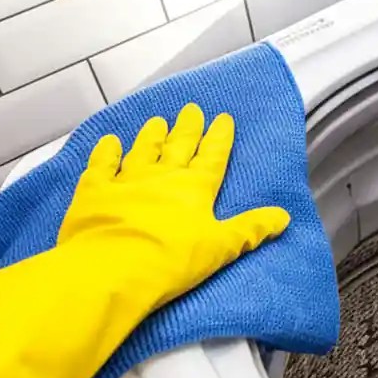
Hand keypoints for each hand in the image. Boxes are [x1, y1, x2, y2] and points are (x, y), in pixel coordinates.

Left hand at [58, 103, 289, 308]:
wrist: (112, 268)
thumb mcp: (221, 248)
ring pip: (143, 150)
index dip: (219, 138)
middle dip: (188, 128)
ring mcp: (126, 181)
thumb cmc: (171, 260)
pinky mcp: (94, 192)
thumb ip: (251, 229)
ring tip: (157, 121)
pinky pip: (101, 165)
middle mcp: (162, 176)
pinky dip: (106, 152)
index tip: (224, 119)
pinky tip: (109, 142)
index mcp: (195, 188)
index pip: (212, 157)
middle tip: (192, 109)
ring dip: (152, 136)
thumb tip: (283, 216)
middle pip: (179, 146)